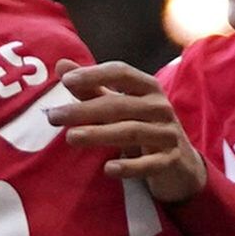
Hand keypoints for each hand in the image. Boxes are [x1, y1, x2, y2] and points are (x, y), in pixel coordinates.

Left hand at [49, 61, 206, 202]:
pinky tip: (108, 169)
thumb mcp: (121, 105)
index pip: (121, 73)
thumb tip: (61, 65)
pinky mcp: (170, 160)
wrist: (180, 162)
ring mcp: (167, 134)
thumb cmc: (143, 126)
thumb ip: (92, 87)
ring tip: (71, 137)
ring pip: (131, 132)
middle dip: (85, 110)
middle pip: (120, 105)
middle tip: (54, 116)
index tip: (66, 81)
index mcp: (148, 88)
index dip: (94, 74)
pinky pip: (149, 164)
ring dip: (99, 134)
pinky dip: (129, 167)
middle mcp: (160, 107)